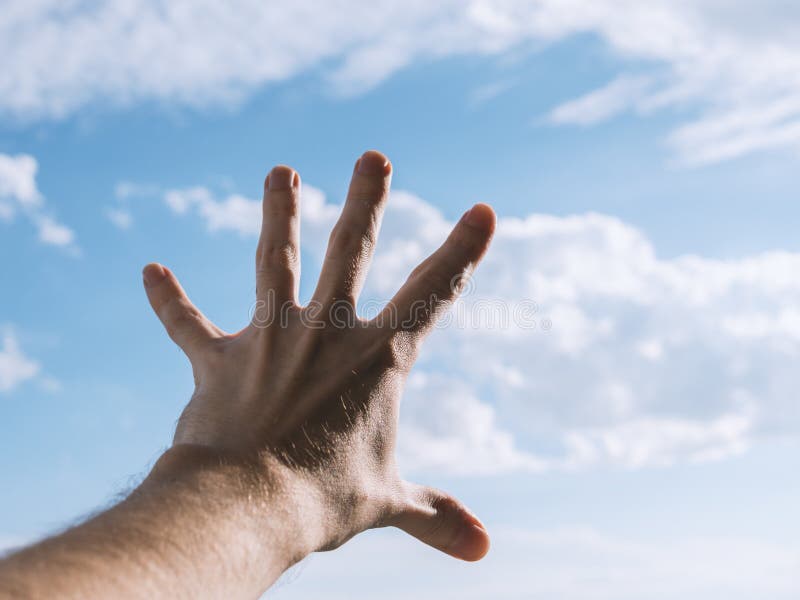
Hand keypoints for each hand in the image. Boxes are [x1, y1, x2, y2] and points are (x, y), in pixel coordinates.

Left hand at [142, 150, 494, 561]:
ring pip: (277, 260)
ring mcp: (270, 338)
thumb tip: (484, 551)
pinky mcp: (219, 358)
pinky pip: (189, 325)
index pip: (433, 294)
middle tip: (374, 157)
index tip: (483, 211)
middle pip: (352, 250)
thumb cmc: (322, 502)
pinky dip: (170, 301)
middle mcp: (326, 333)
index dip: (462, 253)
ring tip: (280, 170)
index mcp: (377, 359)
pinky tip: (150, 272)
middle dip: (367, 200)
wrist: (243, 507)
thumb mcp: (388, 504)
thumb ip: (435, 518)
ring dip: (279, 213)